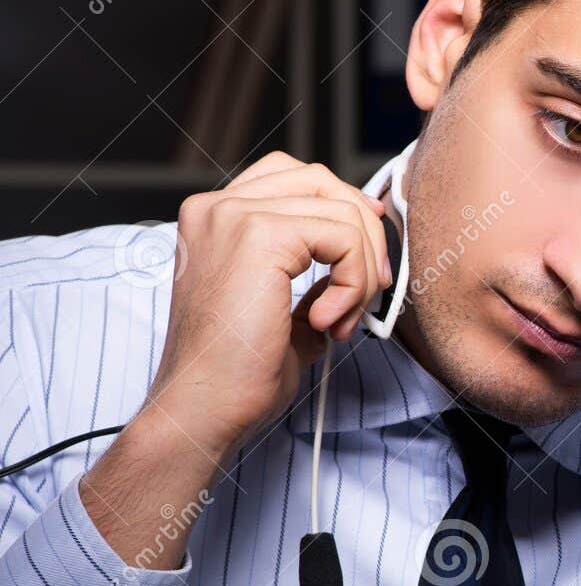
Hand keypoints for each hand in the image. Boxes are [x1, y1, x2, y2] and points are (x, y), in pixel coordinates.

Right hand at [142, 151, 393, 456]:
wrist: (204, 408)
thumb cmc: (238, 371)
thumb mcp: (281, 305)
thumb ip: (313, 273)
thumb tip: (365, 255)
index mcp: (214, 218)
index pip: (293, 177)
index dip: (341, 206)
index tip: (366, 253)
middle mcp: (216, 206)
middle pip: (320, 181)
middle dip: (362, 233)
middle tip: (370, 291)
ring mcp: (233, 215)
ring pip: (340, 211)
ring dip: (361, 271)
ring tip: (341, 322)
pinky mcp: (259, 236)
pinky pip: (343, 237)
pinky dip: (353, 282)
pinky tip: (328, 321)